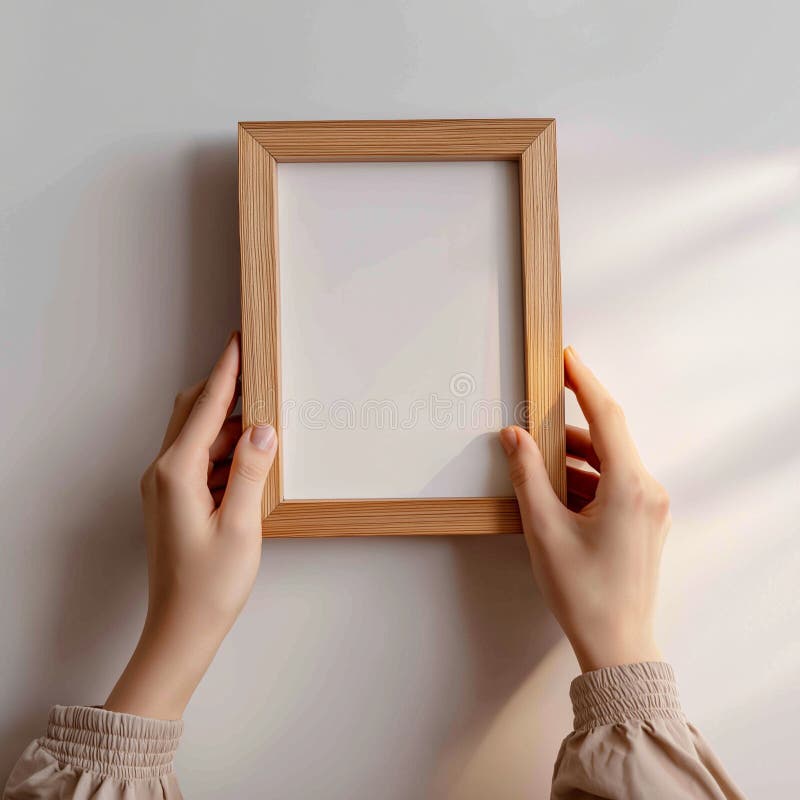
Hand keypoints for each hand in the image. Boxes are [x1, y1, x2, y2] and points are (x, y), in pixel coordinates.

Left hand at [105, 332, 276, 718]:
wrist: (181, 630)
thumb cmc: (210, 585)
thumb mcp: (241, 525)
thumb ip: (252, 470)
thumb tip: (263, 428)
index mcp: (176, 472)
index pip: (205, 407)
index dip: (225, 372)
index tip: (238, 342)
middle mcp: (163, 472)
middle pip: (194, 414)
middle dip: (227, 392)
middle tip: (259, 374)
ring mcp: (166, 487)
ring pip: (200, 438)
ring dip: (231, 429)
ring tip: (267, 426)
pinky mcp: (174, 500)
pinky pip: (201, 461)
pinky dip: (226, 455)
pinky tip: (252, 462)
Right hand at [499, 346, 669, 671]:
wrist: (617, 644)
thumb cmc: (583, 592)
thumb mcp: (544, 528)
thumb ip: (526, 475)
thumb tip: (513, 436)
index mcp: (629, 486)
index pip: (607, 416)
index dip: (584, 382)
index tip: (568, 358)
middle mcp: (648, 490)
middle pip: (606, 440)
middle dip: (566, 431)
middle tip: (530, 427)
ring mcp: (651, 507)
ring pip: (609, 464)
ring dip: (573, 460)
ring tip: (535, 468)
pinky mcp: (645, 522)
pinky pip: (615, 485)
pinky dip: (585, 481)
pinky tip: (556, 494)